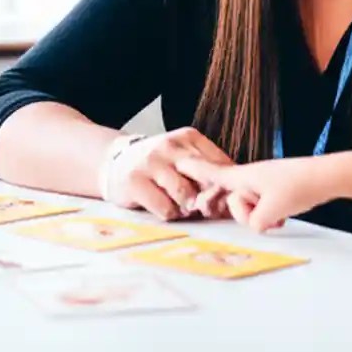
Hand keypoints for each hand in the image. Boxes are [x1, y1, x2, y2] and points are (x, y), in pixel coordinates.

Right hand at [104, 127, 232, 220]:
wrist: (115, 162)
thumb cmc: (159, 165)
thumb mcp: (184, 157)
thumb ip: (207, 170)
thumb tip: (236, 193)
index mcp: (188, 137)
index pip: (219, 164)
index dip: (225, 186)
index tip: (224, 198)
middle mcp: (169, 146)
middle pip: (204, 179)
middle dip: (209, 198)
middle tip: (208, 208)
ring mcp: (151, 162)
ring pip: (185, 195)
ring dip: (187, 208)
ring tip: (183, 207)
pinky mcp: (134, 181)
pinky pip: (165, 208)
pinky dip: (170, 214)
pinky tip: (165, 208)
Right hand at [174, 155, 330, 231]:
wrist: (327, 176)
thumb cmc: (299, 185)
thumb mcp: (271, 209)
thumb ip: (255, 222)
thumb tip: (255, 226)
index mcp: (244, 177)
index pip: (212, 174)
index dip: (194, 171)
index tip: (177, 163)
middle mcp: (250, 179)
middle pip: (233, 202)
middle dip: (247, 213)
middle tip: (269, 211)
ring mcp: (263, 185)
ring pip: (250, 209)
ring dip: (265, 215)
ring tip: (282, 211)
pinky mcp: (275, 191)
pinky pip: (264, 209)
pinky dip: (274, 214)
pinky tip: (286, 213)